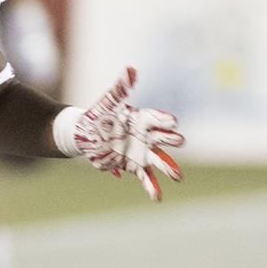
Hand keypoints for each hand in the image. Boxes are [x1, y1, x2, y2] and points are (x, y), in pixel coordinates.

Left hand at [63, 67, 183, 200]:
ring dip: (168, 168)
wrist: (86, 136)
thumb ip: (120, 88)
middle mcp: (146, 136)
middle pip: (162, 139)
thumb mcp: (108, 102)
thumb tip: (130, 69)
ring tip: (178, 177)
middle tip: (181, 141)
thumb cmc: (98, 116)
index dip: (164, 119)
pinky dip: (152, 187)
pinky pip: (145, 177)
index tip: (173, 121)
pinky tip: (158, 198)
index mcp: (142, 119)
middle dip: (170, 140)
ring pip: (158, 160)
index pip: (157, 118)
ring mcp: (141, 152)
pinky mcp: (133, 165)